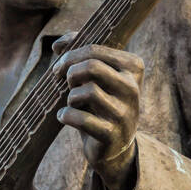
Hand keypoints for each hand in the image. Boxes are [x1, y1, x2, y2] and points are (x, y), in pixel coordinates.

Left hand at [52, 34, 142, 189]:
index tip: (59, 68)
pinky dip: (66, 115)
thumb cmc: (101, 102)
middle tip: (67, 84)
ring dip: (71, 97)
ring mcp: (124, 113)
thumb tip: (57, 44)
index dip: (69, 56)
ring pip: (87, 91)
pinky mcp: (112, 135)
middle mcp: (133, 88)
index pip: (94, 50)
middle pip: (91, 66)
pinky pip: (81, 118)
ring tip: (72, 103)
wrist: (115, 145)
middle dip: (71, 73)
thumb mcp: (95, 75)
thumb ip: (78, 51)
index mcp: (133, 67)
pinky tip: (64, 117)